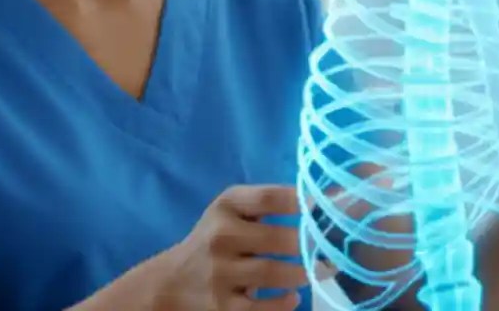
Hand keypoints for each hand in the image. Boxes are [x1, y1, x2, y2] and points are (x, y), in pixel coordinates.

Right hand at [153, 184, 330, 310]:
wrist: (170, 282)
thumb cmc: (217, 239)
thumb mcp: (232, 212)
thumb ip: (270, 203)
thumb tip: (325, 200)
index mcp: (227, 206)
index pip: (267, 198)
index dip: (299, 200)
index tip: (322, 206)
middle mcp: (221, 237)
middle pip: (275, 238)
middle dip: (307, 243)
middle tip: (329, 248)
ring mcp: (220, 273)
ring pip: (270, 273)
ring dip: (300, 273)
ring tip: (314, 271)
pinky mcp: (221, 306)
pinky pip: (259, 308)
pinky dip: (282, 303)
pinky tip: (293, 297)